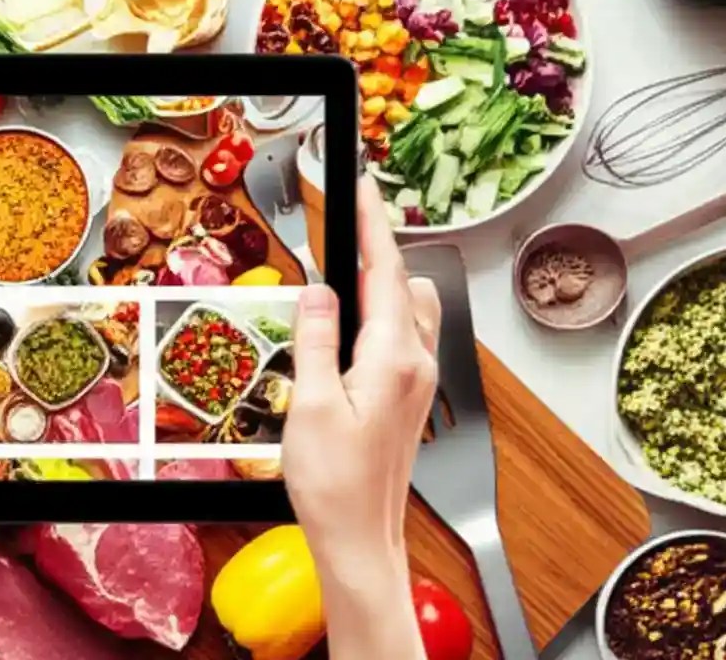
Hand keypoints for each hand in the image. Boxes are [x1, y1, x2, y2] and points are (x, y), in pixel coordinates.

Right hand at [283, 176, 441, 659]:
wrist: (359, 539)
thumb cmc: (334, 485)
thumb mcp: (309, 406)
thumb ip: (315, 340)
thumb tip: (318, 291)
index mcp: (392, 359)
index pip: (383, 271)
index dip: (370, 223)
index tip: (361, 186)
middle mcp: (415, 364)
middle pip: (403, 282)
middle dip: (375, 248)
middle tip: (340, 225)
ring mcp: (417, 381)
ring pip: (408, 308)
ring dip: (379, 283)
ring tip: (340, 274)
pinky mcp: (408, 397)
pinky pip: (403, 335)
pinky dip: (379, 313)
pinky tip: (349, 326)